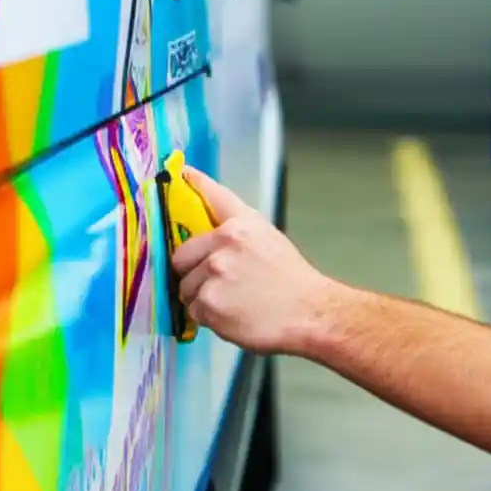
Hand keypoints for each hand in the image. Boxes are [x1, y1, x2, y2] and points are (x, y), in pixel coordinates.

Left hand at [172, 166, 339, 355]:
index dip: (195, 183)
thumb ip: (237, 232)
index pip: (212, 198)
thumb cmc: (292, 282)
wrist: (309, 314)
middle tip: (217, 283)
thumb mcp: (268, 240)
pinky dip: (208, 318)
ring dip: (202, 298)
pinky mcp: (209, 302)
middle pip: (181, 257)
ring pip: (186, 287)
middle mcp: (224, 243)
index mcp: (241, 225)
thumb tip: (210, 234)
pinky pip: (194, 311)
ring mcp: (214, 273)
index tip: (182, 172)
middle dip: (192, 271)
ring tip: (233, 302)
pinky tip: (232, 316)